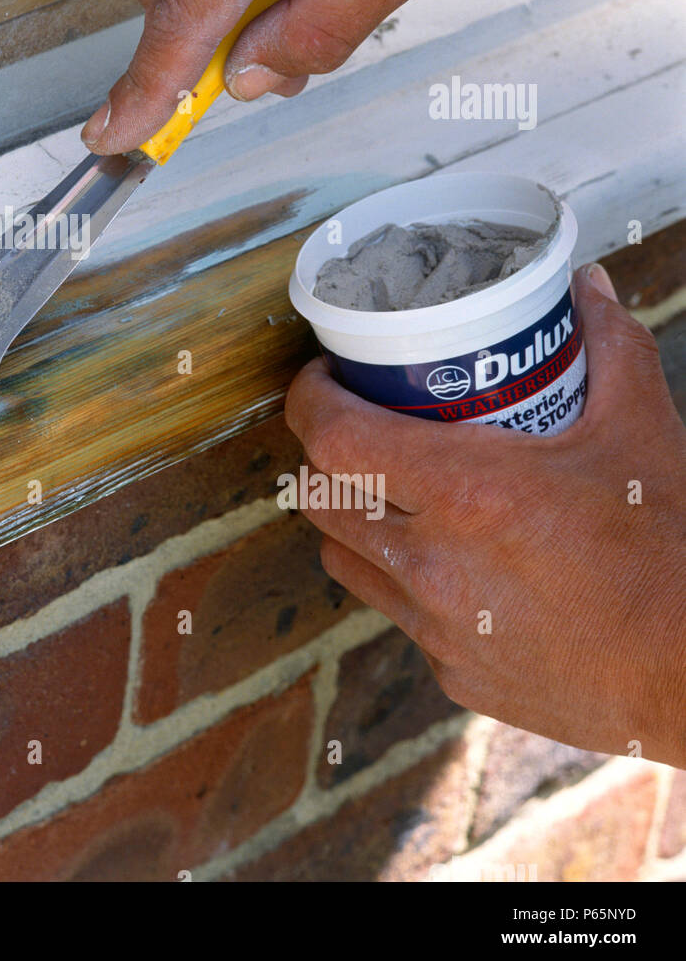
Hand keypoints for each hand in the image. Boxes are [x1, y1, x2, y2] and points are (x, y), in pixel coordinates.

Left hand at [284, 262, 685, 766]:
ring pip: (344, 558)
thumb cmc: (671, 554)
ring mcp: (437, 626)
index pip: (333, 437)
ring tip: (390, 492)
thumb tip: (584, 288)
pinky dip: (406, 582)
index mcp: (468, 494)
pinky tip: (448, 562)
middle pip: (319, 497)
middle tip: (355, 427)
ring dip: (353, 519)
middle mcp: (434, 563)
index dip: (310, 398)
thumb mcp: (643, 432)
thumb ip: (609, 348)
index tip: (322, 377)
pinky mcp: (454, 673)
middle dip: (324, 455)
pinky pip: (397, 615)